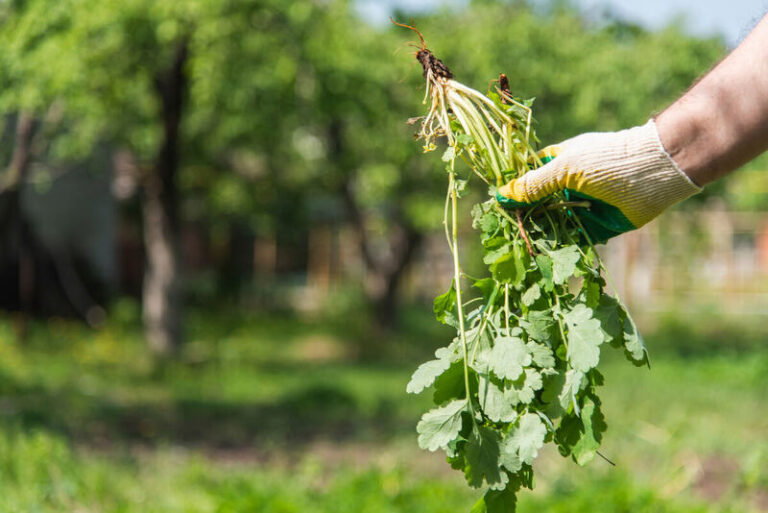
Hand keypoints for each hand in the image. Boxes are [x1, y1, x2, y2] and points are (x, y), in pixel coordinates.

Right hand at [496, 120, 700, 242]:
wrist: (655, 172)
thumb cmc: (607, 160)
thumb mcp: (563, 169)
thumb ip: (533, 184)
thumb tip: (501, 194)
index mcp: (557, 164)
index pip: (527, 179)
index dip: (512, 192)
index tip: (495, 208)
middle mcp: (567, 186)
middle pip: (537, 205)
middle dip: (523, 219)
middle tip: (503, 236)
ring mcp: (582, 207)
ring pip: (553, 224)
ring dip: (539, 236)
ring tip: (520, 251)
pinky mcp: (597, 227)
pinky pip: (573, 239)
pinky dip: (561, 249)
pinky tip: (544, 258)